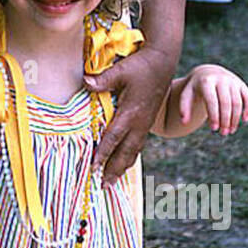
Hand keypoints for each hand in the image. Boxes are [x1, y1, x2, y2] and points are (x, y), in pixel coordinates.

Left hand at [84, 46, 173, 183]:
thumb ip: (102, 80)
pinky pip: (139, 144)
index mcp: (131, 112)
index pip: (114, 137)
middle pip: (125, 152)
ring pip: (134, 150)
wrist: (163, 61)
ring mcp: (145, 123)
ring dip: (123, 166)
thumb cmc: (141, 65)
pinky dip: (131, 156)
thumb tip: (85, 82)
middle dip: (114, 169)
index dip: (103, 153)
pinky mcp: (148, 120)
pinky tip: (126, 161)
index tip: (94, 167)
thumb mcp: (121, 70)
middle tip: (104, 186)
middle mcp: (139, 122)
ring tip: (114, 181)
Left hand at [179, 66, 247, 135]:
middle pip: (226, 103)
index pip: (212, 100)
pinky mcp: (241, 84)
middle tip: (223, 133)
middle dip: (225, 120)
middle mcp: (221, 79)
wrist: (208, 73)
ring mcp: (233, 81)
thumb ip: (184, 107)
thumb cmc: (196, 88)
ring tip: (230, 131)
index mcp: (206, 81)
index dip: (214, 115)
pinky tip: (245, 120)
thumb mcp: (187, 94)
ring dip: (235, 118)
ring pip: (237, 102)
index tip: (214, 128)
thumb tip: (184, 122)